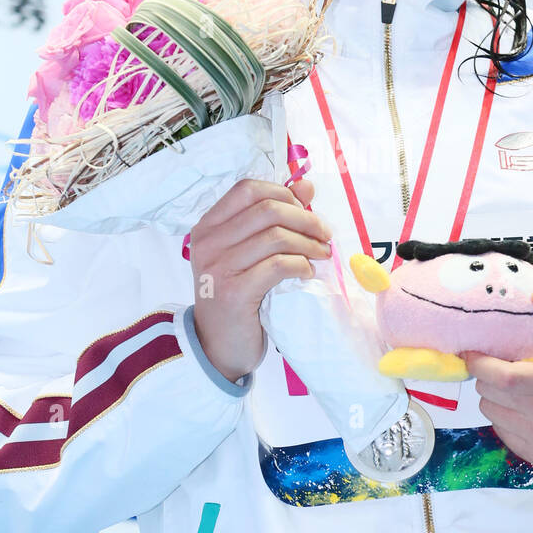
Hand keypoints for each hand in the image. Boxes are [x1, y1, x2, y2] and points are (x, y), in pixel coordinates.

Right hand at [189, 176, 331, 383]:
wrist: (216, 347)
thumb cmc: (236, 297)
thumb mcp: (249, 254)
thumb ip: (273, 219)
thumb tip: (305, 185)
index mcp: (208, 226)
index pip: (248, 189)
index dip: (283, 193)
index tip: (306, 210)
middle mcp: (208, 242)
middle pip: (267, 209)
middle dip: (305, 218)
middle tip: (324, 234)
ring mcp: (218, 267)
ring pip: (275, 236)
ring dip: (308, 243)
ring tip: (321, 254)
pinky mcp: (234, 292)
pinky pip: (277, 265)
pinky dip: (300, 265)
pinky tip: (306, 273)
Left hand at [461, 290, 532, 487]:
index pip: (506, 377)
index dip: (480, 363)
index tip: (472, 350)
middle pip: (491, 392)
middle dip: (485, 374)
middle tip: (496, 362)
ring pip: (490, 411)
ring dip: (492, 394)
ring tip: (512, 384)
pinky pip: (500, 430)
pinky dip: (502, 414)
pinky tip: (521, 406)